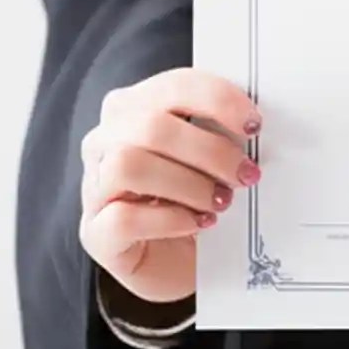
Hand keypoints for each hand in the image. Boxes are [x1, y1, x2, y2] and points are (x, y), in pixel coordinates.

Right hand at [79, 68, 262, 303]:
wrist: (180, 262)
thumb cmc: (197, 200)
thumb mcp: (212, 160)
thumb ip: (224, 133)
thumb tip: (253, 124)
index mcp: (135, 109)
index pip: (172, 86)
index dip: (216, 99)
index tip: (253, 125)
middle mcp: (105, 142)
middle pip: (149, 126)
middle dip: (209, 150)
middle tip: (245, 174)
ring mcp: (94, 187)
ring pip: (127, 165)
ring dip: (187, 184)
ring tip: (220, 201)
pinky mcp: (95, 233)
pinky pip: (122, 217)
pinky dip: (169, 220)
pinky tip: (196, 223)